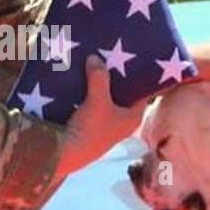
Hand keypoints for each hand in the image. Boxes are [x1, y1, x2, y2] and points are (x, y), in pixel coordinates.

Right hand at [56, 58, 149, 178]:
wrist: (66, 154)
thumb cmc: (91, 130)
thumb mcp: (98, 101)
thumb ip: (99, 78)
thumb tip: (95, 57)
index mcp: (133, 117)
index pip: (142, 91)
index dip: (139, 75)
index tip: (134, 57)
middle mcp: (122, 120)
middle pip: (123, 92)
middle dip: (116, 76)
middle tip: (111, 55)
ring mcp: (106, 123)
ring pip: (107, 97)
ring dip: (101, 83)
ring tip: (95, 61)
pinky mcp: (90, 124)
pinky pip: (93, 102)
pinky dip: (89, 91)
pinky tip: (82, 77)